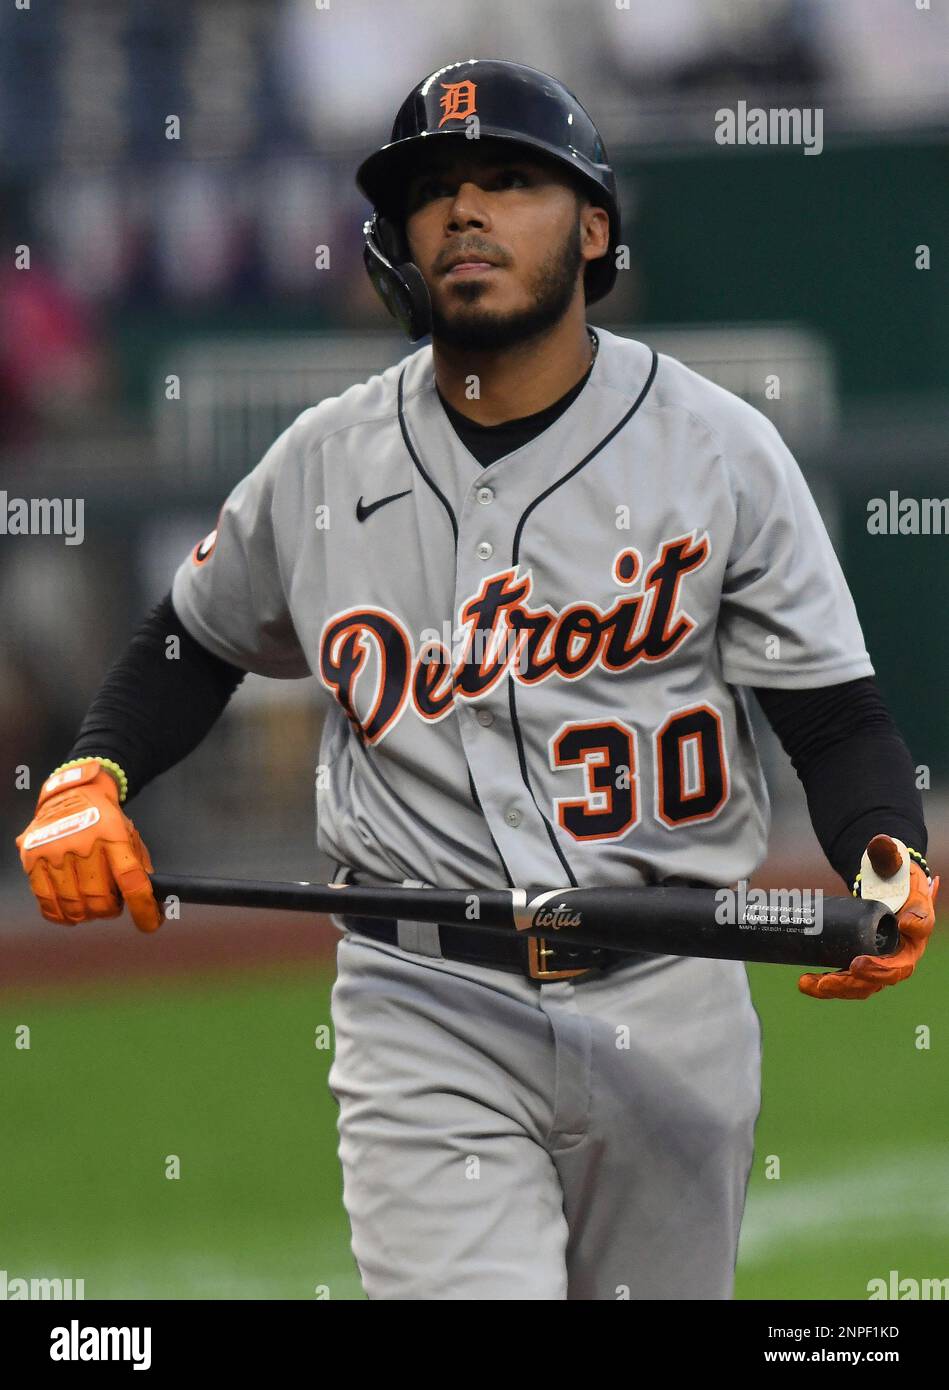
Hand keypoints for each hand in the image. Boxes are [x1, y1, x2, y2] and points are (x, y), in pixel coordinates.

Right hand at [15, 760, 163, 932]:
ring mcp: (54, 851)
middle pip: (100, 899)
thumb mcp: (129, 834)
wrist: (72, 793)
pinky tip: (72, 911)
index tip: (150, 924)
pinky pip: (47, 902)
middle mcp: (82, 842)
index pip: (131, 880)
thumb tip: (151, 903)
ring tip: (92, 903)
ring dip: (89, 913)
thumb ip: (139, 866)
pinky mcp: (32, 859)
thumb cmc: (104, 818)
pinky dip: (62, 915)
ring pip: (74, 905)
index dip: (143, 908)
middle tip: (113, 903)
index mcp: (113, 834)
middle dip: (111, 909)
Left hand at [799, 836, 937, 999]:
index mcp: (918, 919)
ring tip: (812, 984)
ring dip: (841, 987)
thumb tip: (880, 841)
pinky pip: (848, 983)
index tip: (905, 923)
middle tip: (852, 966)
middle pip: (895, 969)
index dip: (917, 924)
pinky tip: (805, 985)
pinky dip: (827, 987)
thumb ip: (885, 852)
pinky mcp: (862, 967)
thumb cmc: (888, 876)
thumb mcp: (888, 862)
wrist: (877, 890)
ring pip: (867, 983)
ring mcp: (883, 962)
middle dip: (873, 973)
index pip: (922, 923)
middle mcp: (905, 948)